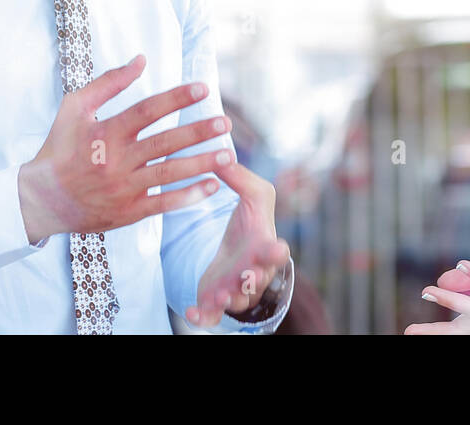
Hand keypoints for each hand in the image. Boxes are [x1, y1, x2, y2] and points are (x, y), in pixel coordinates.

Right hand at [18, 55, 232, 243]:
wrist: (40, 200)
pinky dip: (189, 196)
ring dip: (201, 164)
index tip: (203, 88)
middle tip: (225, 123)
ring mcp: (123, 188)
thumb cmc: (59, 148)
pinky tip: (212, 185)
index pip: (147, 111)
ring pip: (168, 175)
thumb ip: (109, 83)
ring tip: (228, 154)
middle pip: (164, 144)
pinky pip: (163, 204)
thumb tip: (141, 59)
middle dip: (198, 132)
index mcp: (105, 132)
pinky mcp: (127, 211)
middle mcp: (115, 161)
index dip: (176, 98)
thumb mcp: (75, 108)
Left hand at [187, 159, 290, 326]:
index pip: (277, 250)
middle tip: (247, 275)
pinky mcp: (217, 302)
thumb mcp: (252, 196)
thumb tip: (221, 152)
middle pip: (259, 280)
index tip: (276, 248)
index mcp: (265, 245)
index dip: (277, 251)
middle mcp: (255, 272)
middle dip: (254, 279)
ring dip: (230, 300)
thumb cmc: (251, 225)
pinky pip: (213, 317)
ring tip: (220, 297)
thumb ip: (239, 176)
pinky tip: (192, 313)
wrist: (237, 257)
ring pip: (238, 301)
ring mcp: (237, 290)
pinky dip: (204, 318)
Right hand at [403, 233, 469, 333]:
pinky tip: (464, 265)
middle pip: (464, 327)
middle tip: (411, 329)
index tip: (408, 332)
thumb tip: (440, 283)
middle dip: (438, 330)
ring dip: (453, 302)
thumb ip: (469, 278)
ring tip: (429, 291)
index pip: (458, 323)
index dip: (434, 331)